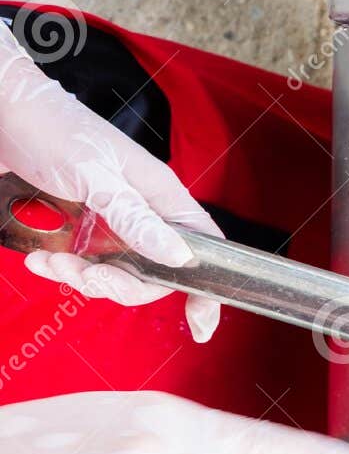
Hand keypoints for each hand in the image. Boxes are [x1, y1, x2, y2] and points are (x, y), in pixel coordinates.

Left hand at [0, 20, 224, 340]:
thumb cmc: (49, 126)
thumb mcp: (95, 175)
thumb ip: (137, 218)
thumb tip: (180, 257)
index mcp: (160, 195)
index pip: (203, 249)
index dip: (205, 289)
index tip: (200, 326)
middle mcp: (141, 212)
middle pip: (153, 273)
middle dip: (120, 285)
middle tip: (87, 278)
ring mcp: (109, 222)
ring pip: (114, 273)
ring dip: (82, 278)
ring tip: (51, 263)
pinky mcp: (78, 227)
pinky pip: (81, 264)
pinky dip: (60, 269)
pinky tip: (38, 258)